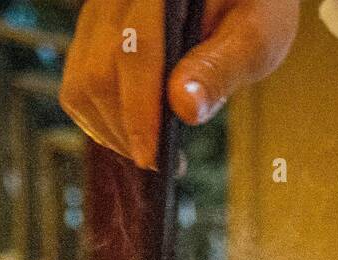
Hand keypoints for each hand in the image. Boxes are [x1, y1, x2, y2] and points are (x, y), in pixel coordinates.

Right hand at [59, 0, 299, 169]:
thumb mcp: (256, 35)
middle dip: (124, 130)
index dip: (138, 109)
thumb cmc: (254, 7)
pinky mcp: (94, 34)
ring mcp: (100, 14)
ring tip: (151, 153)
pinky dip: (103, 119)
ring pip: (81, 84)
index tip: (151, 158)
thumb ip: (221, 68)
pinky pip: (80, 84)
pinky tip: (137, 135)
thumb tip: (185, 108)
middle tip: (160, 165)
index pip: (133, 49)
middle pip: (97, 72)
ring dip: (111, 131)